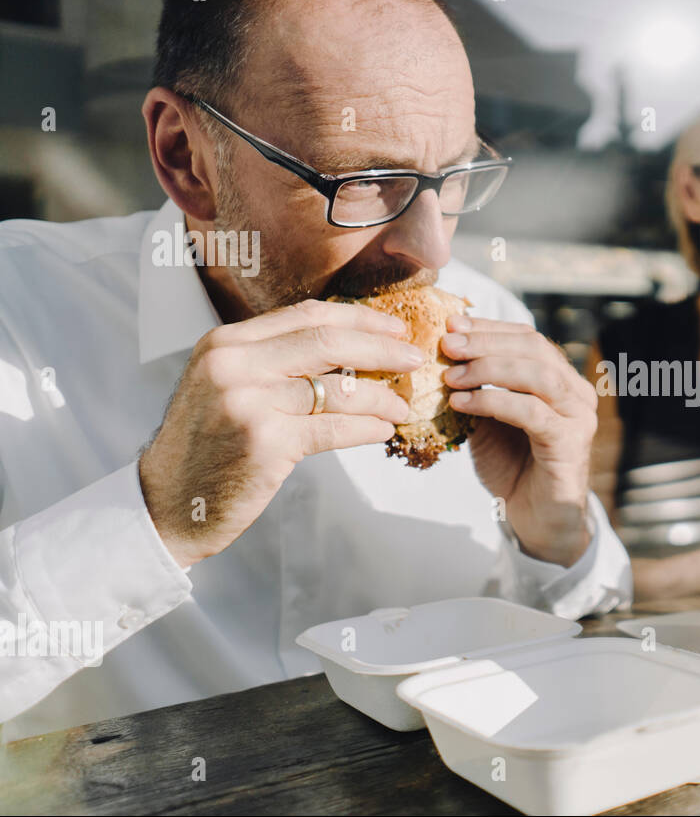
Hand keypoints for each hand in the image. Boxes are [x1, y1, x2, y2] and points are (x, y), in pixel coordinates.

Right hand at [139, 299, 418, 567]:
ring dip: (381, 397)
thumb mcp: (226, 385)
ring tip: (402, 406)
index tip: (394, 328)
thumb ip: (273, 361)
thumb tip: (349, 347)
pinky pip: (334, 429)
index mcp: (226, 342)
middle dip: (382, 348)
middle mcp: (234, 365)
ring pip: (338, 389)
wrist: (168, 502)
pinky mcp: (265, 443)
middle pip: (328, 342)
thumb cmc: (207, 444)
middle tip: (414, 358)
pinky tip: (383, 429)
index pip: (306, 315)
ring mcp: (248, 403)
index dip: (358, 318)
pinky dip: (366, 427)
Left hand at [440, 314, 596, 566]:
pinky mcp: (571, 442)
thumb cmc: (513, 467)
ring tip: (451, 376)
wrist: (537, 519)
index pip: (527, 338)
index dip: (489, 328)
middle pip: (533, 348)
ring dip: (488, 369)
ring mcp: (578, 416)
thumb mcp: (488, 420)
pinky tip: (462, 404)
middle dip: (486, 342)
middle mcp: (576, 391)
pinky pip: (531, 411)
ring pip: (537, 374)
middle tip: (447, 345)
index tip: (450, 325)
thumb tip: (442, 356)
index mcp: (560, 378)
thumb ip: (477, 389)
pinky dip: (494, 402)